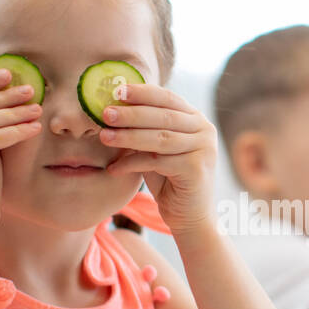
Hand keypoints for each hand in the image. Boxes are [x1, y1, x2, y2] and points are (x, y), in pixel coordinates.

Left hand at [99, 83, 216, 235]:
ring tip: (104, 137)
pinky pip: (157, 161)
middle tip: (105, 114)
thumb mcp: (155, 149)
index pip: (167, 98)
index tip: (116, 91)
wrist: (189, 217)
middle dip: (131, 114)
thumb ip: (144, 130)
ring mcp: (203, 149)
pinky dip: (132, 163)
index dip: (142, 93)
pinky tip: (113, 168)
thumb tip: (112, 109)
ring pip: (159, 138)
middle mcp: (204, 130)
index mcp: (196, 119)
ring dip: (128, 136)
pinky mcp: (196, 169)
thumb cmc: (169, 180)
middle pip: (163, 116)